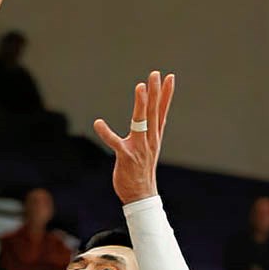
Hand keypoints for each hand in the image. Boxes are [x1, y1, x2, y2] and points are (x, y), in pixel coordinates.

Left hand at [94, 70, 174, 204]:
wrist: (141, 195)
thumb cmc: (142, 170)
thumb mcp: (149, 147)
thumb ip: (149, 130)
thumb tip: (149, 116)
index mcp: (155, 136)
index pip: (162, 111)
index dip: (166, 94)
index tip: (170, 77)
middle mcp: (150, 140)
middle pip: (153, 112)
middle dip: (155, 92)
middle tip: (155, 74)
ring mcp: (139, 148)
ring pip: (141, 122)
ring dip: (141, 104)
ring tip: (140, 87)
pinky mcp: (126, 157)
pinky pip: (115, 142)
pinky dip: (106, 133)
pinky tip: (98, 123)